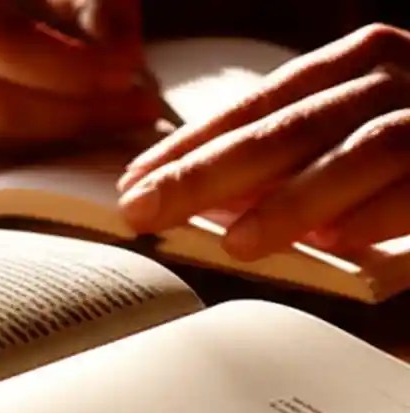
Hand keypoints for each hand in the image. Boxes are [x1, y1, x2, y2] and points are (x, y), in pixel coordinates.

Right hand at [0, 0, 160, 151]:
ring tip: (114, 113)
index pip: (9, 45)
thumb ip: (95, 3)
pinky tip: (69, 118)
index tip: (131, 71)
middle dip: (79, 112)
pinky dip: (32, 138)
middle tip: (137, 108)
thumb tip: (124, 58)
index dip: (75, 67)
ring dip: (62, 131)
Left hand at [117, 24, 409, 260]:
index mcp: (359, 63)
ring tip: (235, 244)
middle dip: (211, 172)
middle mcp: (398, 76)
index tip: (133, 182)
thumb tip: (197, 197)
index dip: (192, 145)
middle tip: (147, 211)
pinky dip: (384, 214)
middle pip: (290, 125)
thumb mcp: (351, 136)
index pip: (258, 105)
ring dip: (295, 201)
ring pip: (360, 150)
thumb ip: (292, 157)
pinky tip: (339, 245)